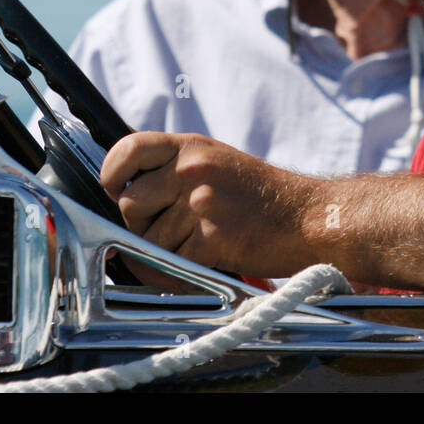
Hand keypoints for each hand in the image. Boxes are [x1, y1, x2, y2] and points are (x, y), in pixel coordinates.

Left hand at [100, 131, 320, 277]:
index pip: (128, 148)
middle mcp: (193, 169)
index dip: (112, 173)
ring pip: (148, 240)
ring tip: (189, 252)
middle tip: (166, 232)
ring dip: (160, 255)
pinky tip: (197, 268)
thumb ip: (175, 170)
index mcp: (191, 147)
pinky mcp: (212, 238)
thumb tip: (125, 194)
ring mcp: (202, 203)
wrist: (311, 218)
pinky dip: (176, 276)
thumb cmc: (264, 197)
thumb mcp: (218, 162)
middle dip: (138, 225)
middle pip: (129, 203)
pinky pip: (170, 265)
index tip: (115, 190)